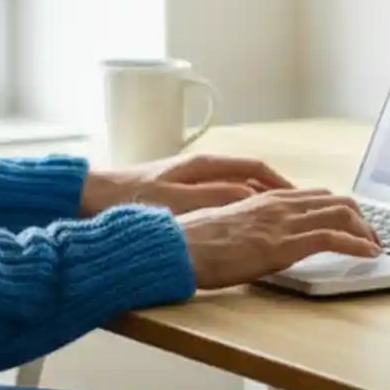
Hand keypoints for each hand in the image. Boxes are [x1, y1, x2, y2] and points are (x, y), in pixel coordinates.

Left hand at [80, 154, 293, 216]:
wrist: (88, 197)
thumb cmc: (128, 198)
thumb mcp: (175, 200)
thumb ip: (213, 197)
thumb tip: (248, 194)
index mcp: (204, 166)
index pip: (256, 169)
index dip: (281, 183)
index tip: (301, 196)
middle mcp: (201, 168)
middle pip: (251, 176)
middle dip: (277, 190)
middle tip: (300, 207)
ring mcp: (190, 179)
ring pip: (237, 186)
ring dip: (259, 198)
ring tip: (278, 215)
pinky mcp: (179, 192)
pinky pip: (221, 196)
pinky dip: (239, 205)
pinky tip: (240, 222)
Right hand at [182, 190, 381, 288]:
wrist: (176, 249)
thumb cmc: (194, 243)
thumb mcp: (230, 227)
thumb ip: (254, 226)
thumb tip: (266, 238)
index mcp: (266, 198)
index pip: (317, 196)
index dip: (341, 208)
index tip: (353, 223)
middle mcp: (280, 204)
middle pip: (337, 200)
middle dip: (362, 218)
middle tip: (372, 236)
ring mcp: (284, 222)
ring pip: (342, 213)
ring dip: (367, 231)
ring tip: (377, 245)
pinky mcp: (284, 243)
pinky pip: (333, 237)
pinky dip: (358, 244)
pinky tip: (370, 254)